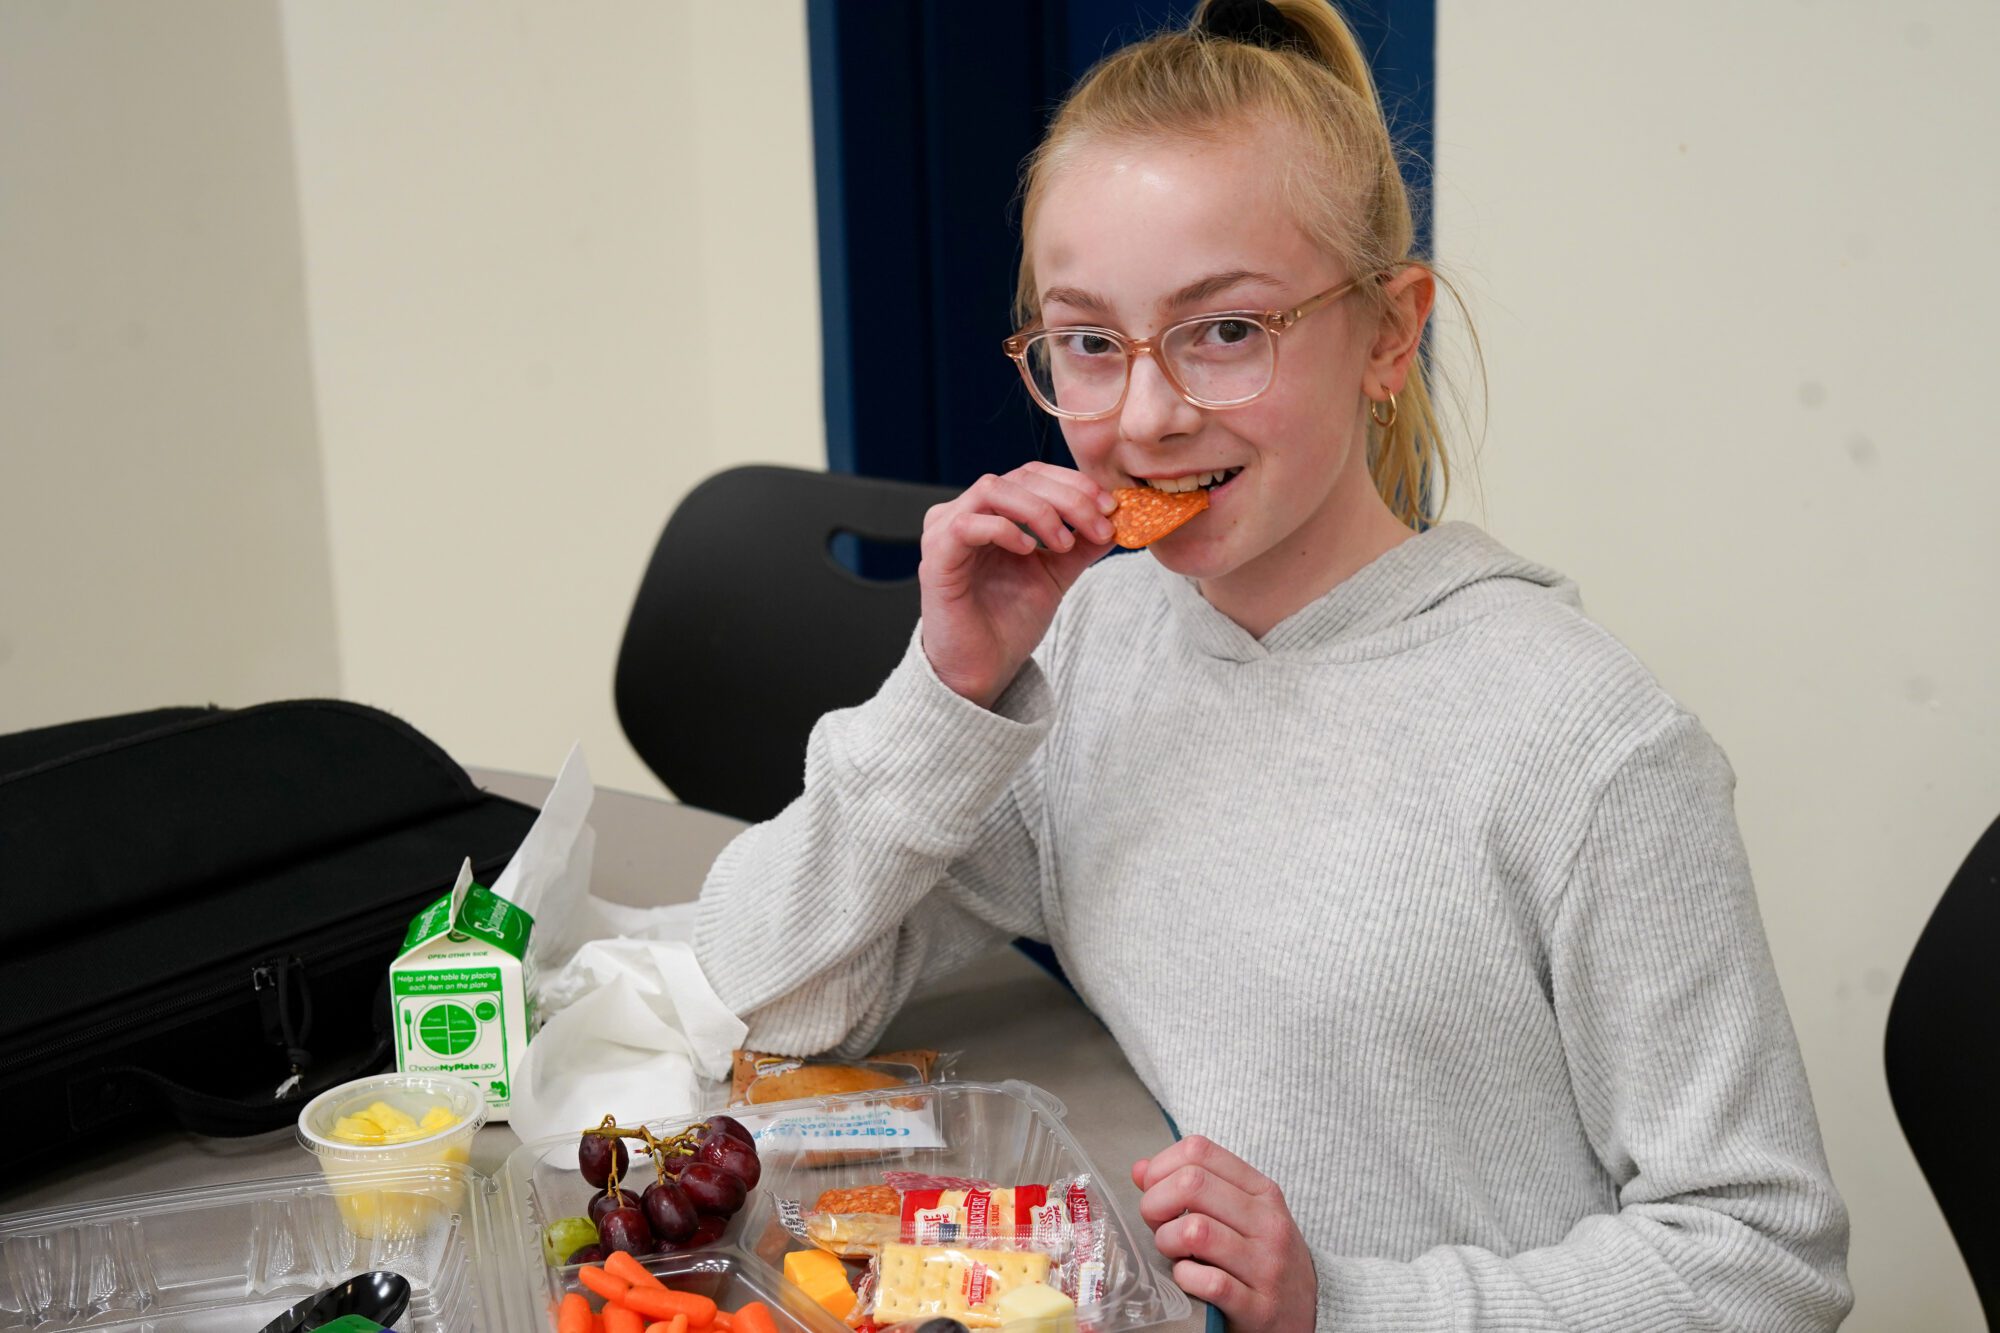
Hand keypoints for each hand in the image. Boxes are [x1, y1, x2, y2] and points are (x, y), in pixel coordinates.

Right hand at [918, 463, 1115, 706]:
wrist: (983, 669)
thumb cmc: (1008, 622)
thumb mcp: (1055, 575)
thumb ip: (1080, 545)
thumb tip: (1116, 518)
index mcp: (991, 511)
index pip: (1033, 474)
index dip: (1074, 483)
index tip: (1110, 507)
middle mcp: (965, 513)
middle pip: (1018, 477)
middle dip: (1068, 498)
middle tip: (1100, 525)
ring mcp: (945, 532)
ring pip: (993, 489)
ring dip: (1039, 511)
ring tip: (1064, 543)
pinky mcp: (936, 558)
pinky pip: (967, 525)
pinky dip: (1003, 530)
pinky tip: (1028, 550)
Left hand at [1133, 1136, 1318, 1332]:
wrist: (1305, 1316)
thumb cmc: (1262, 1259)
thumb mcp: (1240, 1215)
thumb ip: (1194, 1188)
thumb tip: (1140, 1170)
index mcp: (1262, 1191)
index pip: (1199, 1150)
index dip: (1160, 1168)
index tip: (1154, 1191)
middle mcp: (1268, 1223)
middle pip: (1191, 1183)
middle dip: (1156, 1203)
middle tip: (1156, 1224)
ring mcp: (1267, 1266)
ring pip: (1195, 1230)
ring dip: (1167, 1241)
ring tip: (1171, 1252)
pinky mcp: (1258, 1307)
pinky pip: (1208, 1282)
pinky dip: (1184, 1278)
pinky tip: (1187, 1278)